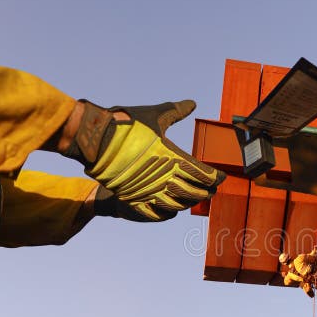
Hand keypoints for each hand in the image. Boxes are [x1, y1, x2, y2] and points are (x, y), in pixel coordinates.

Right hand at [53, 99, 224, 220]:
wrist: (95, 139)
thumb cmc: (127, 125)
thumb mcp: (155, 116)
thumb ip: (176, 111)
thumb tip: (192, 103)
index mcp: (174, 158)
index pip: (204, 174)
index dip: (216, 178)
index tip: (220, 177)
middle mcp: (165, 178)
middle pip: (195, 192)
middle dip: (206, 191)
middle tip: (212, 189)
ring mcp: (150, 191)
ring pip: (179, 205)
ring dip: (190, 202)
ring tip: (194, 197)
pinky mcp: (135, 200)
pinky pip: (158, 214)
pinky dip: (169, 212)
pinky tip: (174, 207)